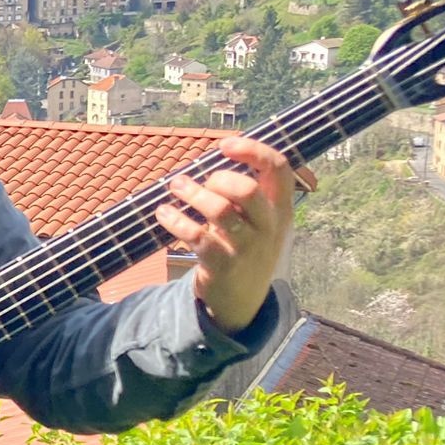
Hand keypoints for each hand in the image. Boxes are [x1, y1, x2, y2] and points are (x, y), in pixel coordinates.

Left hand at [157, 134, 295, 335]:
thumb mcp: (258, 220)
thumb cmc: (244, 246)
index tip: (224, 145)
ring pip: (219, 211)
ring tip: (176, 186)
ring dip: (192, 194)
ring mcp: (247, 247)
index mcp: (281, 208)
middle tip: (202, 181)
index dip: (253, 149)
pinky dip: (175, 220)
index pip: (279, 168)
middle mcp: (268, 226)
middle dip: (218, 178)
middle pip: (247, 190)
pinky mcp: (222, 264)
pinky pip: (196, 236)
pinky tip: (163, 212)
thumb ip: (246, 192)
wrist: (242, 299)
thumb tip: (219, 154)